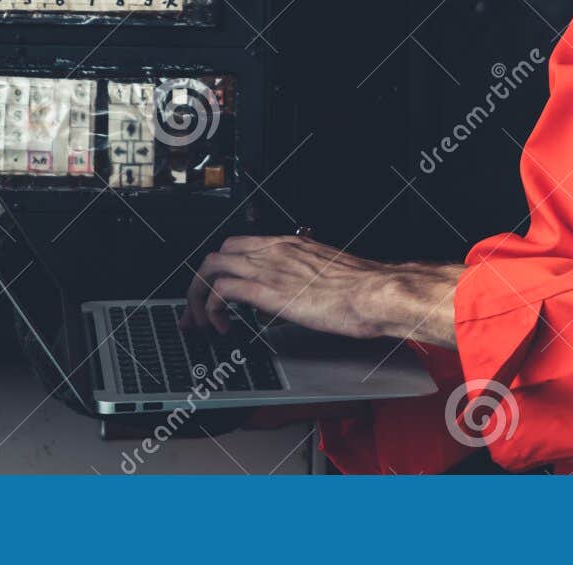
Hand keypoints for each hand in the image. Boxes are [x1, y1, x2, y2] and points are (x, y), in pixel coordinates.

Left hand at [179, 235, 463, 347]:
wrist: (377, 292)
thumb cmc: (364, 289)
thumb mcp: (327, 277)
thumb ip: (303, 281)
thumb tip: (292, 299)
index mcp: (289, 244)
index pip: (236, 244)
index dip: (218, 269)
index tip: (212, 292)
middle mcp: (274, 250)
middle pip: (215, 255)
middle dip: (197, 285)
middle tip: (194, 312)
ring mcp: (269, 268)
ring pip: (210, 269)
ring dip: (197, 298)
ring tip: (200, 323)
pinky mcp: (268, 290)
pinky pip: (222, 291)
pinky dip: (212, 309)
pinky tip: (222, 327)